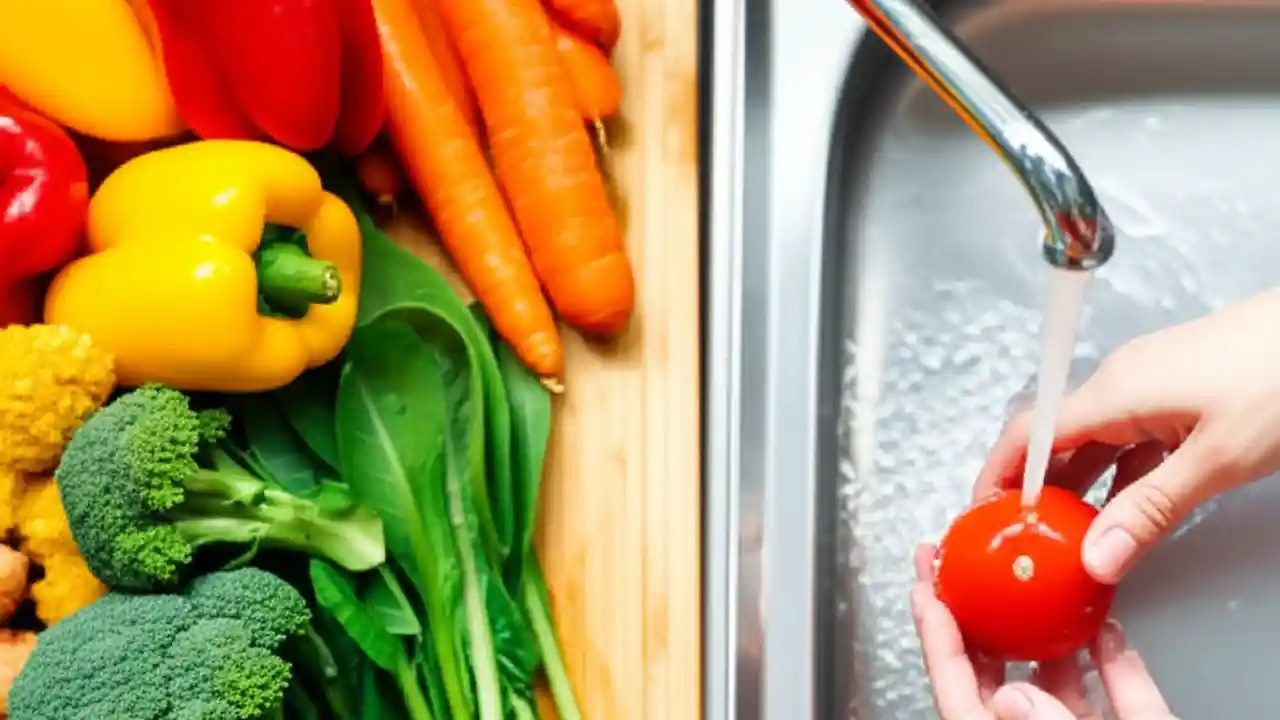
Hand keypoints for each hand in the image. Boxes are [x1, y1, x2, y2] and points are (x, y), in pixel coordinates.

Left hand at [911, 545, 1173, 718]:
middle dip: (977, 613)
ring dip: (1044, 628)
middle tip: (960, 563)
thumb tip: (1010, 696)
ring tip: (1030, 578)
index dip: (935, 630)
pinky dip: (1110, 651)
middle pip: (994, 670)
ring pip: (1055, 678)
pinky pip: (1117, 687)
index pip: (955, 683)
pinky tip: (1105, 619)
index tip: (923, 584)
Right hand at [975, 287, 1279, 583]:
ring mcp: (1149, 384)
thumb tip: (1095, 558)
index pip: (1029, 435)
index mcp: (1115, 391)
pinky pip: (1127, 435)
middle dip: (1036, 490)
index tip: (982, 518)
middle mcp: (1121, 382)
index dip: (998, 477)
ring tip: (1070, 535)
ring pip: (1094, 440)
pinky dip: (1117, 473)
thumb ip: (1150, 511)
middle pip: (1057, 439)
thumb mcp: (1217, 460)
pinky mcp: (1176, 390)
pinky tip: (1125, 505)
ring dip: (1080, 486)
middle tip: (1025, 540)